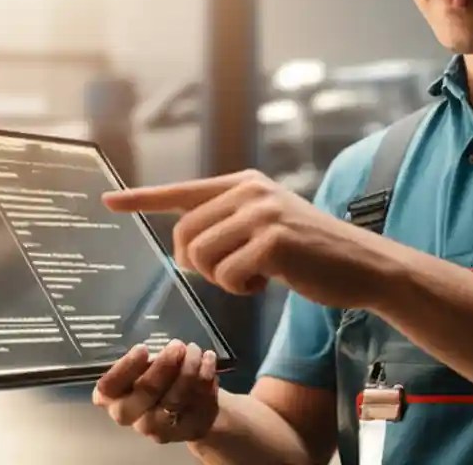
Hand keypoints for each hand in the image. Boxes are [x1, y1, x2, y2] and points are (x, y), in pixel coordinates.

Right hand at [93, 340, 219, 444]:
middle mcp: (133, 418)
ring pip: (176, 397)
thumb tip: (157, 354)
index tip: (144, 348)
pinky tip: (208, 359)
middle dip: (164, 365)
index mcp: (112, 399)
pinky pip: (199, 401)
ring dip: (189, 367)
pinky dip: (206, 376)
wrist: (186, 406)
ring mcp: (160, 428)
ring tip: (194, 349)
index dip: (126, 367)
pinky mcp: (188, 430)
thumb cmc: (156, 379)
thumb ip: (143, 362)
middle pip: (146, 392)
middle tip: (177, 345)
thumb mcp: (142, 368)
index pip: (109, 387)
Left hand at [103, 169, 393, 308]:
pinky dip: (240, 289)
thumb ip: (231, 223)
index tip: (108, 202)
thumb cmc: (314, 254)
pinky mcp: (271, 241)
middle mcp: (250, 192)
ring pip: (200, 257)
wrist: (364, 265)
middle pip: (184, 234)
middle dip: (194, 264)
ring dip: (221, 279)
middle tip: (227, 275)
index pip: (183, 191)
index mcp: (246, 183)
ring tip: (255, 276)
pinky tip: (267, 282)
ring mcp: (261, 214)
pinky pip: (225, 276)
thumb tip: (184, 245)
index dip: (141, 199)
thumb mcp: (271, 223)